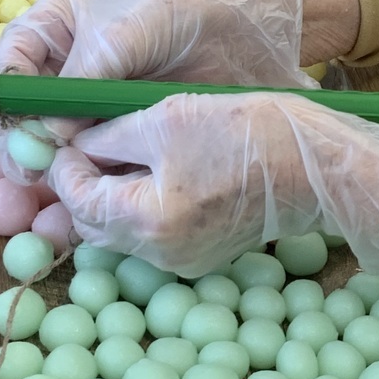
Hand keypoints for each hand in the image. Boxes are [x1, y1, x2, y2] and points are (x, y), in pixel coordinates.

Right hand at [0, 0, 315, 176]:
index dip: (5, 99)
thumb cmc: (176, 17)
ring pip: (50, 138)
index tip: (9, 130)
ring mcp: (89, 101)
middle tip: (16, 169)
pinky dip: (75, 174)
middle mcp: (64, 66)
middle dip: (15, 139)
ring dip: (39, 163)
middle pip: (23, 108)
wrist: (240, 34)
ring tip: (36, 185)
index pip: (10, 65)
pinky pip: (85, 155)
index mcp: (54, 27)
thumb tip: (50, 133)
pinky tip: (68, 193)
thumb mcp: (121, 40)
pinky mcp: (115, 129)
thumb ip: (80, 82)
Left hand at [50, 93, 378, 280]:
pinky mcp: (202, 255)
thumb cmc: (244, 133)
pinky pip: (152, 237)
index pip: (76, 197)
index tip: (68, 132)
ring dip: (111, 197)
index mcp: (146, 221)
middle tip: (91, 143)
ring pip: (120, 232)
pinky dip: (142, 209)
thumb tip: (75, 144)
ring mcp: (182, 260)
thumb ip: (108, 135)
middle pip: (92, 223)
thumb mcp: (164, 118)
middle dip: (84, 184)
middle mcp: (159, 253)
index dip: (65, 163)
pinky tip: (158, 174)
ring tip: (125, 154)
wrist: (313, 165)